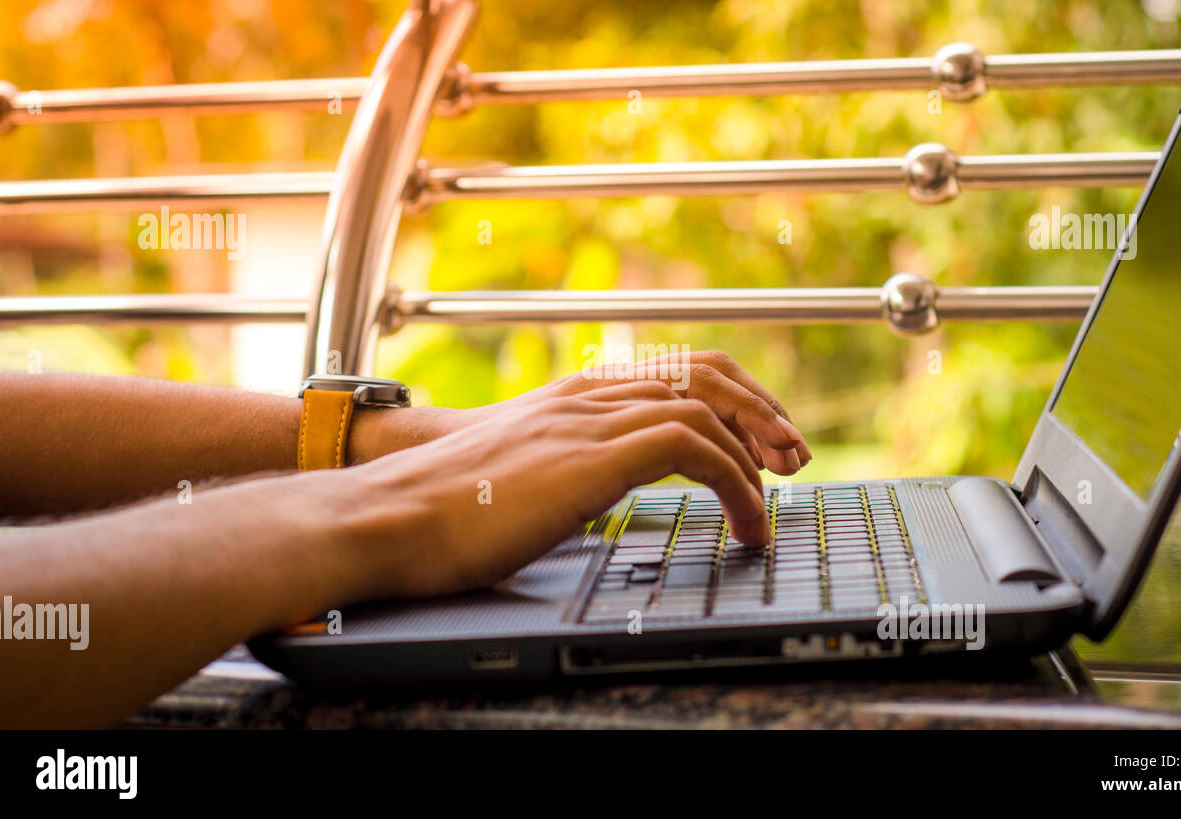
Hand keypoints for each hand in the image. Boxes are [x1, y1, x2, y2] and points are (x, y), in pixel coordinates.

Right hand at [343, 381, 777, 599]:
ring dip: (757, 448)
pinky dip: (735, 480)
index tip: (761, 442)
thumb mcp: (514, 474)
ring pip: (706, 404)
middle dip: (761, 411)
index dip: (732, 398)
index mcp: (571, 396)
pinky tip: (744, 516)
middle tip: (794, 457)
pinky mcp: (590, 457)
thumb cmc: (439, 511)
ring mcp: (588, 420)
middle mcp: (586, 395)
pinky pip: (692, 445)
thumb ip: (559, 465)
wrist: (386, 517)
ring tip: (777, 497)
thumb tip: (589, 489)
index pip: (675, 370)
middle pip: (704, 371)